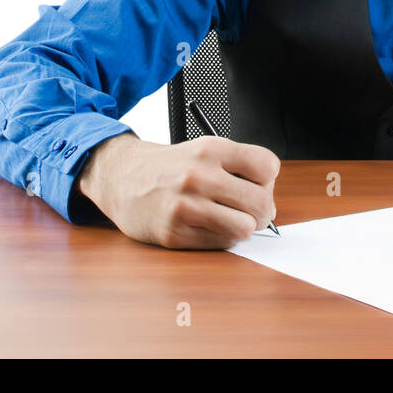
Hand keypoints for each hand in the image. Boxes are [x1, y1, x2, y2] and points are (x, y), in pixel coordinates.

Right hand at [78, 132, 280, 248]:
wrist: (121, 178)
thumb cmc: (170, 167)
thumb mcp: (203, 151)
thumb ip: (238, 167)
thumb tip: (270, 202)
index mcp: (211, 149)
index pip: (267, 166)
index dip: (268, 180)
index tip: (258, 184)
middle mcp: (199, 175)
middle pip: (262, 202)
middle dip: (262, 211)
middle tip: (250, 211)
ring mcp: (185, 206)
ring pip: (245, 228)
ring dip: (244, 228)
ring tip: (231, 220)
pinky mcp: (174, 233)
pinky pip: (221, 243)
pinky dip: (222, 238)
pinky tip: (208, 227)